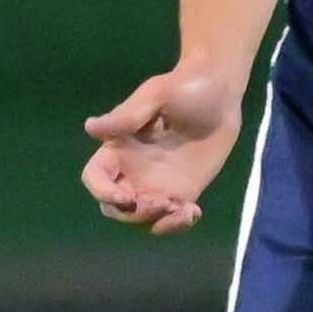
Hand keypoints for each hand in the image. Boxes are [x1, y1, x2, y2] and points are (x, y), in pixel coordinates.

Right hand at [82, 64, 242, 235]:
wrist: (221, 93)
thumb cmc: (185, 87)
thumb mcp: (156, 95)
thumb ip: (127, 116)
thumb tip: (91, 128)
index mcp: (118, 149)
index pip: (96, 177)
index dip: (102, 191)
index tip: (126, 197)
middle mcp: (132, 171)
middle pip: (116, 208)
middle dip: (134, 214)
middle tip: (164, 202)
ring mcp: (157, 184)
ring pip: (143, 218)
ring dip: (158, 223)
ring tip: (184, 211)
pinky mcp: (182, 191)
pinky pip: (172, 218)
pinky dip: (178, 224)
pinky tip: (194, 212)